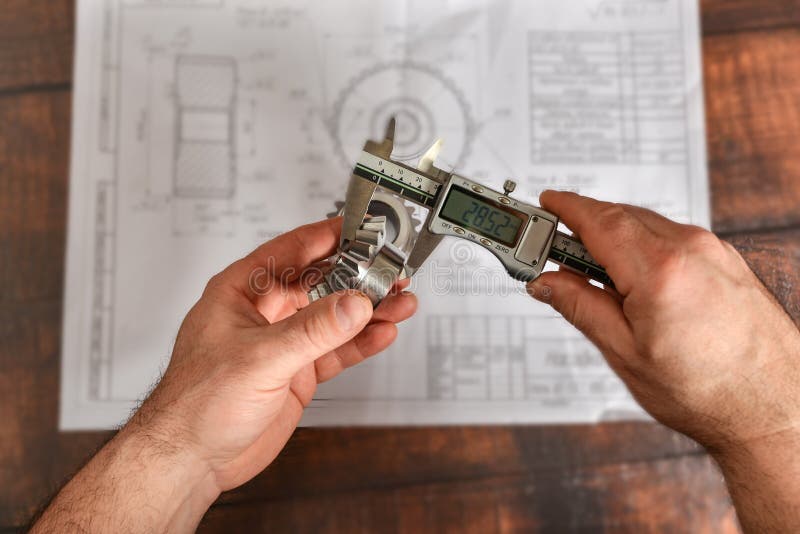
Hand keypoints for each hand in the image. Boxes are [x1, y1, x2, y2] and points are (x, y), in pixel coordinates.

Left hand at [139, 217, 416, 489]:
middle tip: (392, 271)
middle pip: (321, 283)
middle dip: (358, 277)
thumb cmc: (197, 404)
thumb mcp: (260, 358)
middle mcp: (264, 313)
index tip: (362, 227)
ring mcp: (283, 343)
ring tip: (400, 302)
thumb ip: (312, 330)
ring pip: (334, 318)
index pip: (291, 250)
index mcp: (242, 291)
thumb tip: (352, 304)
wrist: (192, 460)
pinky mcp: (297, 372)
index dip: (328, 236)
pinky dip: (361, 343)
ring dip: (368, 311)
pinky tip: (383, 333)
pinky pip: (336, 350)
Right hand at [526, 191, 799, 531]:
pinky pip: (673, 238)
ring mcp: (715, 253)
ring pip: (648, 226)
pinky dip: (644, 246)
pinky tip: (633, 276)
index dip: (566, 207)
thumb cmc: (709, 391)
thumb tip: (547, 283)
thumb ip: (580, 307)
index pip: (599, 221)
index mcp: (661, 272)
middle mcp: (692, 251)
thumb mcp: (624, 353)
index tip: (548, 202)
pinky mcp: (727, 261)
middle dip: (585, 224)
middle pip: (622, 217)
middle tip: (556, 248)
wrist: (772, 408)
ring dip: (615, 237)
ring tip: (594, 272)